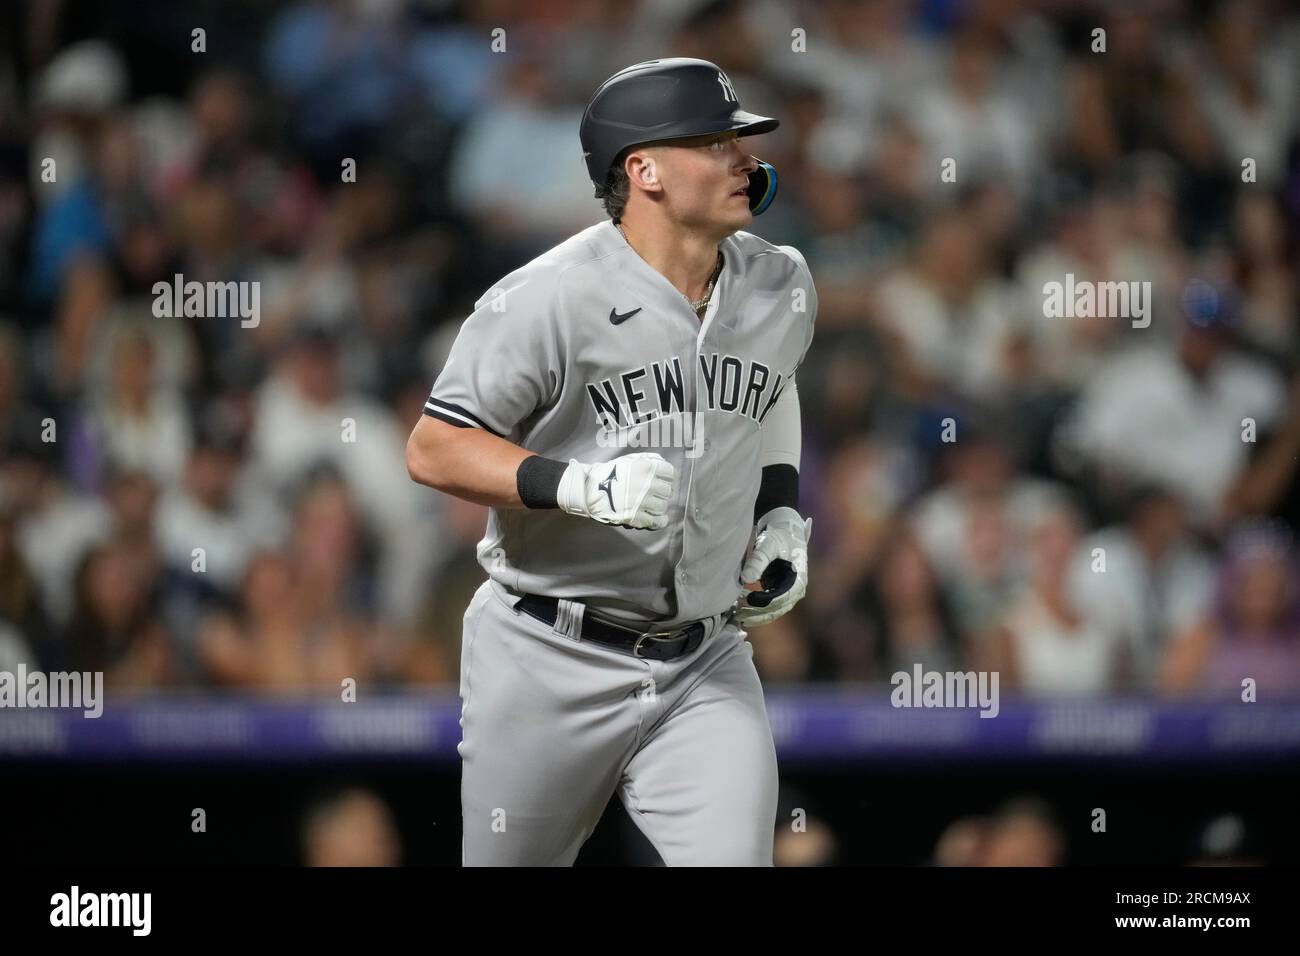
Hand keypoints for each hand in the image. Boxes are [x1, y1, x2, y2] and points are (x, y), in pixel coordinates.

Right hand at [556, 452, 675, 529]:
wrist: (588, 489)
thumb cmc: (609, 473)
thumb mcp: (629, 459)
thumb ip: (648, 459)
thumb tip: (662, 464)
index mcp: (646, 468)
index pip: (670, 473)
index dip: (668, 478)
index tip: (664, 482)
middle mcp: (647, 484)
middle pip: (667, 491)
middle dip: (661, 493)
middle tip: (653, 494)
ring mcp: (642, 502)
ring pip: (662, 507)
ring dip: (658, 507)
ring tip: (650, 505)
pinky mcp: (635, 517)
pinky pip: (657, 522)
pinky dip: (660, 521)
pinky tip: (660, 519)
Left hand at [733, 507, 810, 627]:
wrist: (784, 530)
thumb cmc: (779, 535)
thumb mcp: (768, 544)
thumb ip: (758, 561)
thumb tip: (746, 579)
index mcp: (799, 578)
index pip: (784, 597)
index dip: (766, 602)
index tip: (748, 601)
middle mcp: (796, 588)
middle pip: (779, 607)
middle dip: (759, 613)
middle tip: (739, 614)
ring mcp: (788, 591)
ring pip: (774, 610)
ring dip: (757, 615)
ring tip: (738, 615)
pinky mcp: (779, 591)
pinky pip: (769, 606)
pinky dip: (757, 610)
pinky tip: (742, 612)